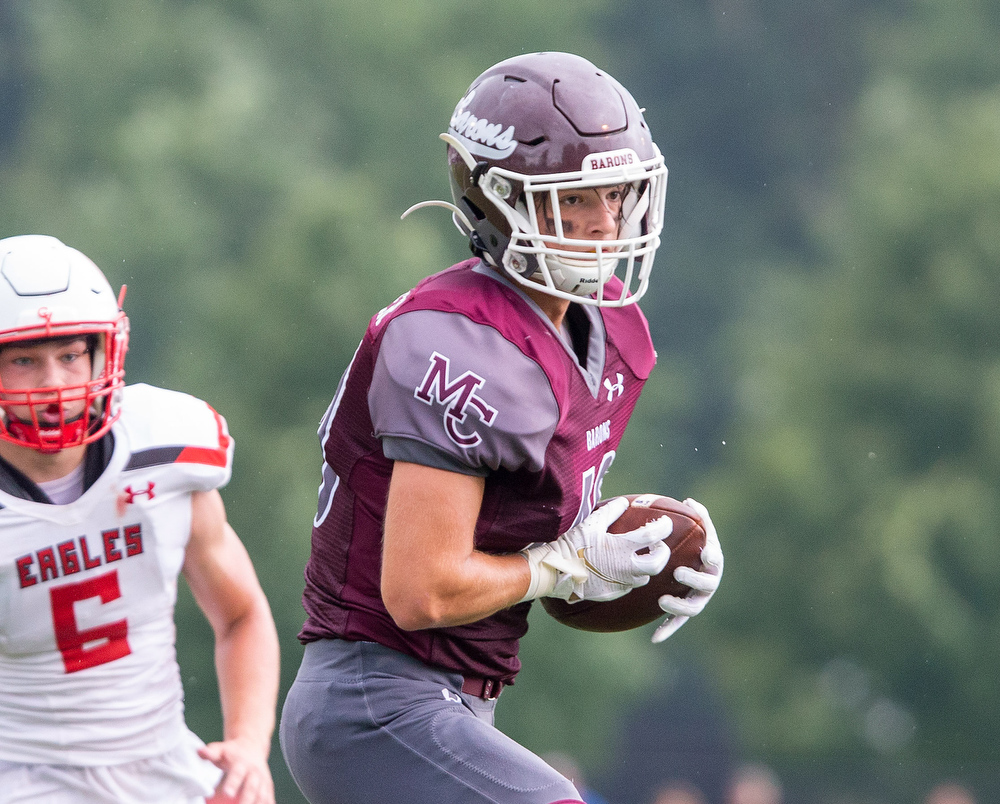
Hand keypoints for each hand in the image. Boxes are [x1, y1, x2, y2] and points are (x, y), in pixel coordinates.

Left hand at [199, 738, 274, 803]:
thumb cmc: (231, 752)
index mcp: (242, 762)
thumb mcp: (221, 750)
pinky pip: (269, 798)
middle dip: (247, 798)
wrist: (252, 746)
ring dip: (259, 803)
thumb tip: (200, 752)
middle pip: (252, 786)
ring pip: (263, 794)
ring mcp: (263, 779)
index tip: (227, 793)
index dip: (233, 783)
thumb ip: (211, 753)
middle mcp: (255, 771)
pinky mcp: (268, 786)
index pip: (237, 773)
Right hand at [521, 497, 671, 602]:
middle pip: (658, 563)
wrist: (556, 573)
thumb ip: (611, 512)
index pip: (653, 535)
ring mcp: (621, 583)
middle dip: (663, 552)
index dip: (663, 527)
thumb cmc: (572, 545)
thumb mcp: (591, 523)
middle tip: (657, 545)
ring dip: (647, 566)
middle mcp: (626, 568)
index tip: (665, 523)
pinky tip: (623, 570)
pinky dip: (632, 577)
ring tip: (640, 557)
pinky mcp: (613, 594)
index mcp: (622, 547)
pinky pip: (630, 586)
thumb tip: (624, 502)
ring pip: (645, 577)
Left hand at [652, 497, 722, 642]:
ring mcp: (696, 599)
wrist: (685, 565)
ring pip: (692, 608)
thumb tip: (689, 501)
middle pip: (705, 584)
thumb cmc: (693, 545)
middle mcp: (707, 583)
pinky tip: (654, 639)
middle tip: (677, 572)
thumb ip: (697, 516)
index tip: (704, 552)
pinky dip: (666, 630)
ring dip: (679, 606)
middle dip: (693, 579)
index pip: (715, 559)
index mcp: (712, 562)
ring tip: (663, 600)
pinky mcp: (682, 612)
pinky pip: (675, 623)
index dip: (711, 556)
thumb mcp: (697, 531)